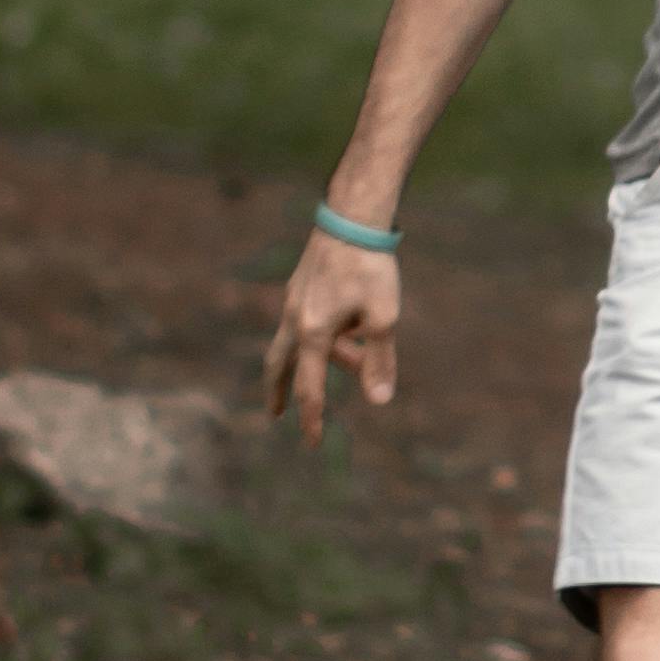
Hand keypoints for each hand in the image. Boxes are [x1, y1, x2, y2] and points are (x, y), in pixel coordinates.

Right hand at [263, 229, 401, 444]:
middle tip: (275, 415)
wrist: (352, 217)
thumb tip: (379, 401)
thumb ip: (379, 361)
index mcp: (313, 333)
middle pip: (279, 366)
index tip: (313, 443)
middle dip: (279, 392)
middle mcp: (294, 319)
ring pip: (297, 342)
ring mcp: (293, 301)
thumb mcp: (384, 318)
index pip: (310, 388)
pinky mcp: (300, 286)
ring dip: (324, 357)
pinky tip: (352, 326)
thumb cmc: (370, 268)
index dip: (313, 419)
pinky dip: (325, 334)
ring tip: (357, 357)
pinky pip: (307, 322)